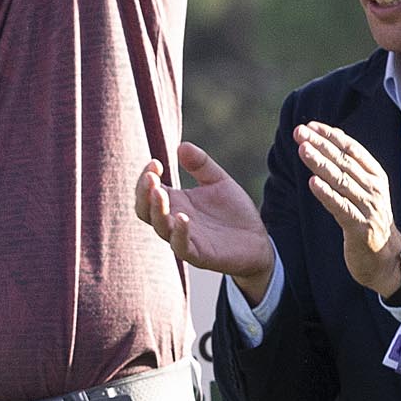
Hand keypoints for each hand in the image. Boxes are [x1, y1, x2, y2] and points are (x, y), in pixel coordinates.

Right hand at [134, 146, 273, 300]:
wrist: (258, 241)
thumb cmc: (234, 212)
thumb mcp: (218, 181)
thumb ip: (201, 164)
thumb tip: (182, 146)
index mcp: (175, 202)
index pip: (147, 191)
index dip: (146, 177)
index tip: (155, 162)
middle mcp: (173, 220)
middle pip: (144, 210)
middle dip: (143, 193)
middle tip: (151, 176)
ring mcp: (184, 238)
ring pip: (160, 227)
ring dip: (156, 210)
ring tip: (159, 191)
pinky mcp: (199, 254)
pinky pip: (181, 246)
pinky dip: (179, 232)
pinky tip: (183, 216)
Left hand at [296, 122, 400, 291]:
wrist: (389, 260)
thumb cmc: (371, 222)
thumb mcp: (366, 191)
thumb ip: (351, 170)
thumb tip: (330, 142)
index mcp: (376, 176)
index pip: (352, 149)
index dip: (331, 136)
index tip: (310, 125)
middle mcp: (374, 189)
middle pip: (344, 161)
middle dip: (320, 144)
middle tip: (299, 132)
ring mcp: (368, 208)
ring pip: (341, 181)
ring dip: (320, 164)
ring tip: (303, 150)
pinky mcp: (360, 228)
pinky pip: (341, 208)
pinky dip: (327, 195)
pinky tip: (312, 184)